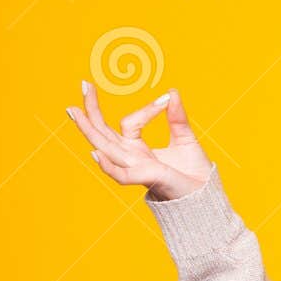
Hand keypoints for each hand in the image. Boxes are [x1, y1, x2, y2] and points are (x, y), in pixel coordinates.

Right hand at [66, 81, 212, 200]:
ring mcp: (136, 168)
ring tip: (74, 111)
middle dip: (91, 110)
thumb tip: (171, 92)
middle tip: (83, 84)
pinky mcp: (146, 179)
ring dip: (88, 129)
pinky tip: (95, 153)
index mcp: (138, 149)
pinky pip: (121, 175)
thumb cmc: (193, 172)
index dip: (146, 109)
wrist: (206, 196)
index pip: (130, 123)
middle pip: (103, 132)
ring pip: (105, 148)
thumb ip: (177, 118)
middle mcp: (131, 158)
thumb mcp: (185, 138)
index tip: (166, 98)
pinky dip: (108, 166)